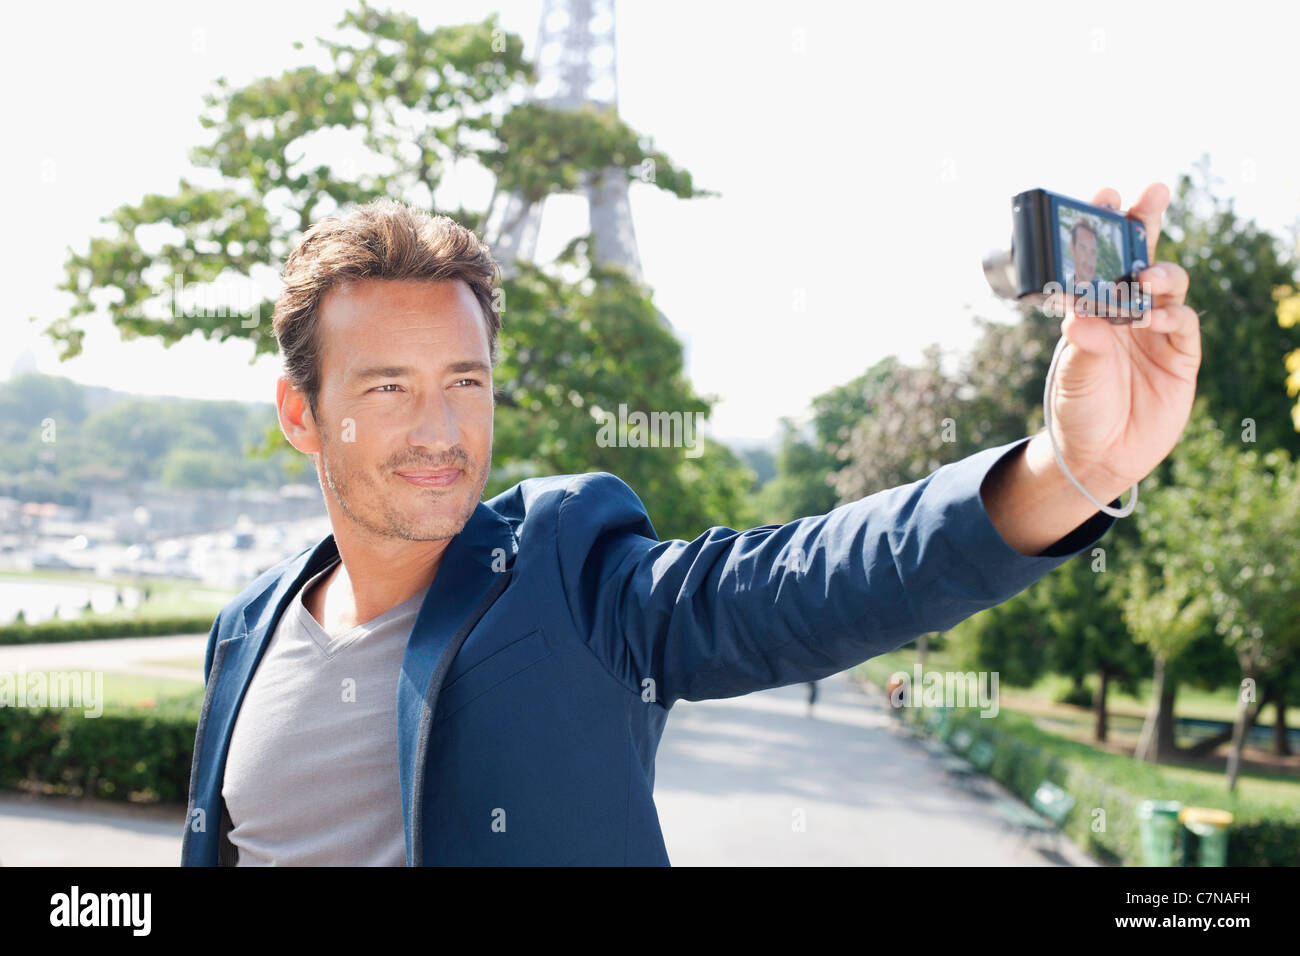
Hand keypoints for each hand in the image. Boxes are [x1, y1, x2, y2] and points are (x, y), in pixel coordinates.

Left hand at [1049, 182, 1201, 491]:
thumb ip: (1083, 348)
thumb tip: (1083, 317)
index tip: (1105, 195)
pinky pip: (1182, 322)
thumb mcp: (1073, 378)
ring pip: (1167, 284)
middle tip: (1150, 194)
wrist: (1101, 456)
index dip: (1105, 225)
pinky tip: (1154, 317)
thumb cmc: (1078, 408)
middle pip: (1141, 256)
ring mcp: (1155, 330)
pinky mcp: (1180, 354)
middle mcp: (1124, 311)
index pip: (1100, 257)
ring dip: (1159, 273)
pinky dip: (1171, 314)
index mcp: (1091, 307)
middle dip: (1146, 221)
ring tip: (1145, 278)